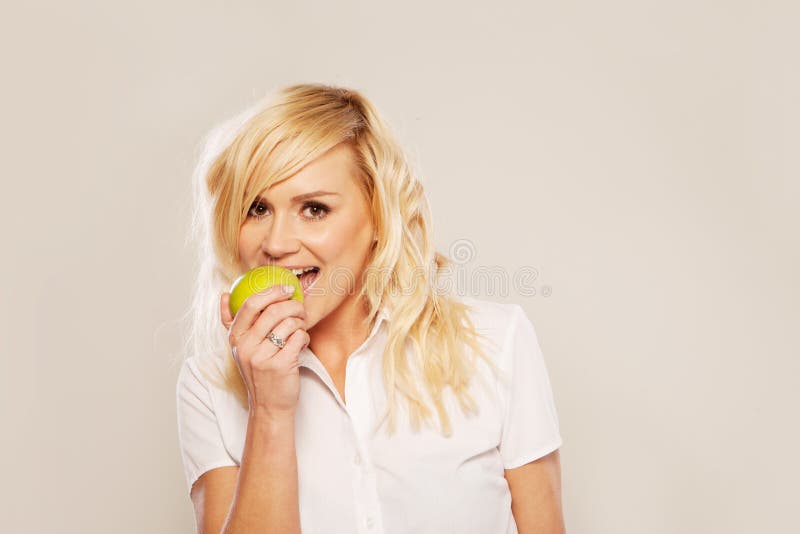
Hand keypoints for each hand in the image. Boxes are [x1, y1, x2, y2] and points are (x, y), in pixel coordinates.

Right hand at [220, 286, 308, 418]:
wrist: (269, 407)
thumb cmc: (259, 373)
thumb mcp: (241, 350)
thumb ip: (231, 323)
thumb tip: (224, 294)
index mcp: (235, 339)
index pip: (250, 304)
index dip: (271, 291)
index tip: (286, 288)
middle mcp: (246, 347)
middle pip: (273, 311)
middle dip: (293, 306)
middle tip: (300, 308)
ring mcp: (262, 357)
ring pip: (289, 323)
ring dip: (300, 323)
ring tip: (300, 329)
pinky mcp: (280, 365)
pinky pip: (298, 337)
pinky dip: (304, 337)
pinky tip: (302, 343)